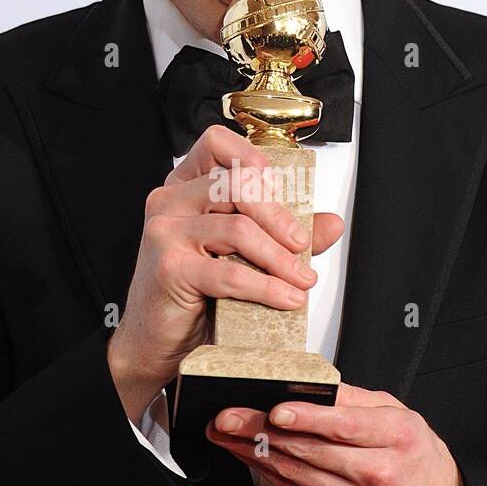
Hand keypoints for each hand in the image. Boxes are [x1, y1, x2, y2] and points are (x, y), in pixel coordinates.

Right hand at [108, 124, 344, 422]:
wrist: (157, 341)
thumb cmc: (192, 293)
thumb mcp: (241, 256)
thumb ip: (282, 235)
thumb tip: (329, 223)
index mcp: (185, 188)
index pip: (219, 145)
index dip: (256, 160)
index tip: (286, 190)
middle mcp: (171, 202)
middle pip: (236, 184)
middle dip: (279, 216)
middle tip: (301, 243)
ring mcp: (166, 232)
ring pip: (238, 228)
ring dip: (279, 257)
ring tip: (300, 278)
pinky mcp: (169, 268)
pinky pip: (229, 272)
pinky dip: (266, 287)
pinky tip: (284, 297)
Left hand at [204, 383, 463, 485]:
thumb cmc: (421, 462)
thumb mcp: (402, 417)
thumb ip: (358, 400)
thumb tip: (316, 385)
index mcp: (394, 436)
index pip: (344, 426)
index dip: (307, 418)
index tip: (277, 411)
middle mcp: (375, 471)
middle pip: (309, 448)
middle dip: (261, 431)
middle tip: (228, 417)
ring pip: (296, 472)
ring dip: (255, 451)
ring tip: (227, 433)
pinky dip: (269, 473)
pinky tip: (251, 457)